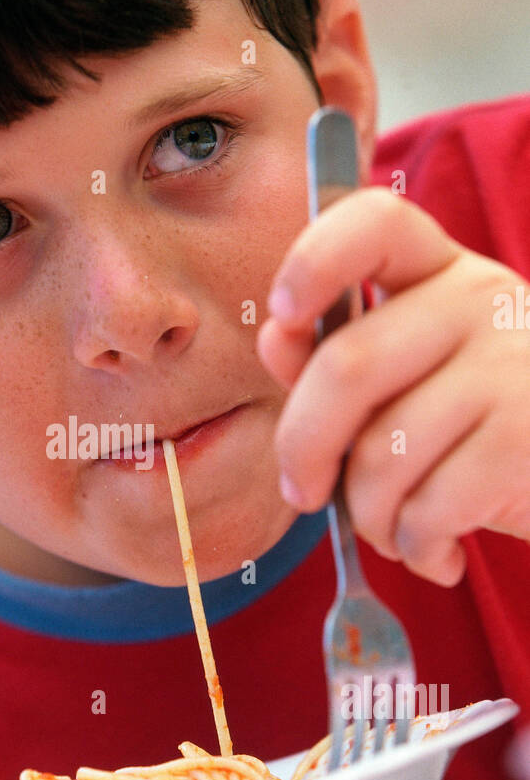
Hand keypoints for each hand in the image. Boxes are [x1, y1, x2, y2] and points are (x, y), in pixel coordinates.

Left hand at [256, 188, 529, 585]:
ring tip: (395, 531)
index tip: (284, 313)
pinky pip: (428, 506)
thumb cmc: (483, 433)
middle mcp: (481, 301)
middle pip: (347, 367)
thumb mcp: (412, 383)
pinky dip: (415, 548)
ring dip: (369, 516)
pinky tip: (438, 555)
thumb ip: (336, 360)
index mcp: (441, 272)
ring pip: (382, 452)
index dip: (314, 261)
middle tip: (302, 493)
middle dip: (302, 449)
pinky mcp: (529, 440)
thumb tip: (275, 338)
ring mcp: (514, 366)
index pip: (376, 224)